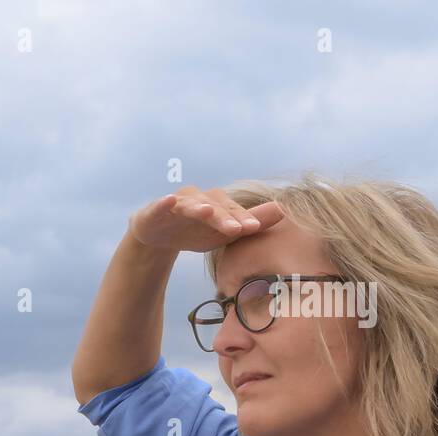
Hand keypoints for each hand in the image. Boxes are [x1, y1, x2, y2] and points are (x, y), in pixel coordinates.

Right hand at [129, 186, 283, 252]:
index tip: (253, 228)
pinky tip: (169, 201)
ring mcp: (175, 203)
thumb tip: (284, 209)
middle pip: (213, 206)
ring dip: (197, 207)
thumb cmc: (194, 232)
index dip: (241, 218)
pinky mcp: (153, 211)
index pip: (231, 211)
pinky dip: (163, 203)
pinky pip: (159, 205)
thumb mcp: (223, 232)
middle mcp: (197, 198)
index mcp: (215, 203)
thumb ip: (251, 221)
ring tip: (206, 212)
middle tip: (235, 229)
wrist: (157, 236)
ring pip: (189, 205)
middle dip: (224, 217)